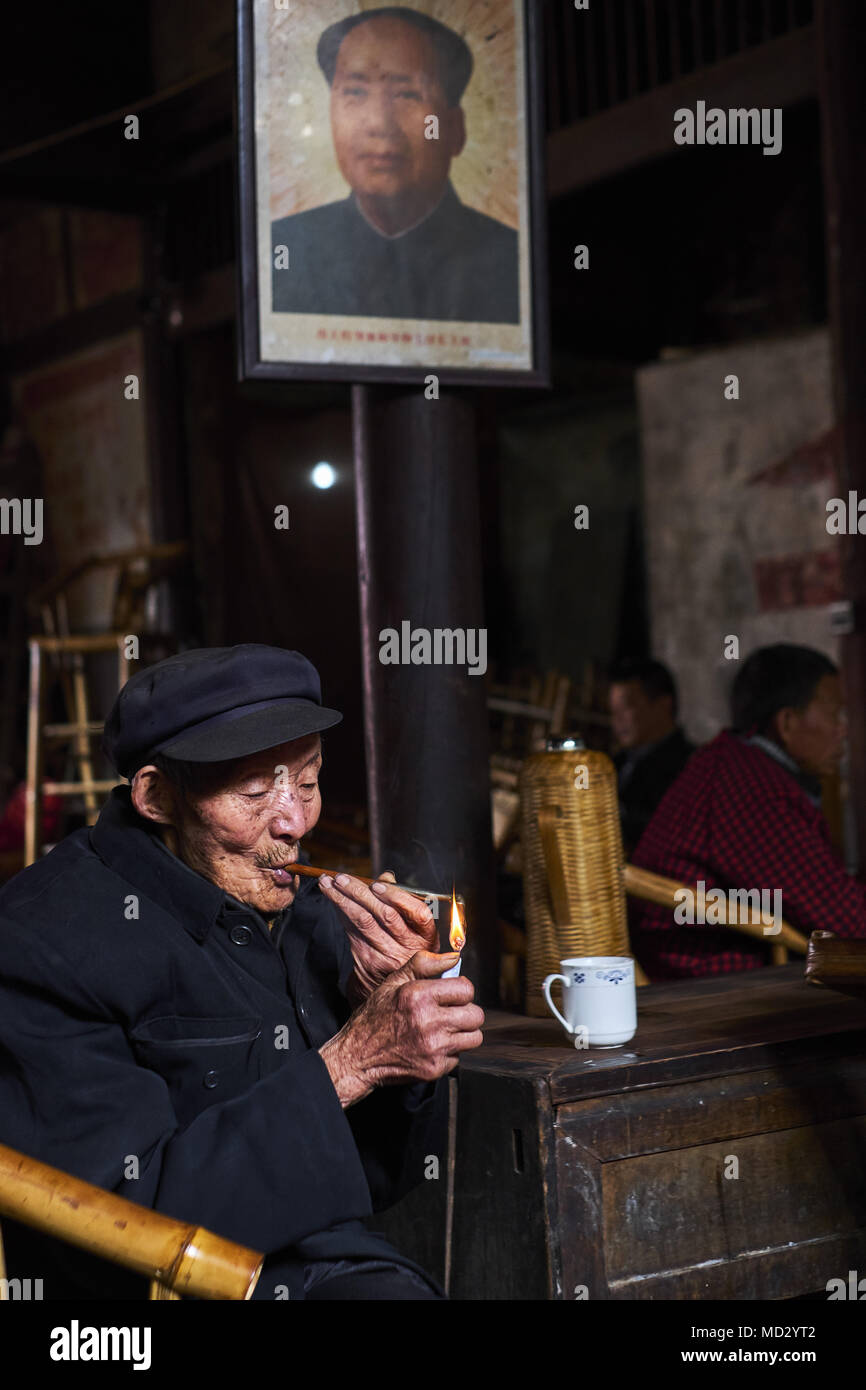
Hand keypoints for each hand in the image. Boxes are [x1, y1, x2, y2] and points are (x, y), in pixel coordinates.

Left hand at [319, 869, 438, 1002]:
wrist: (396, 986)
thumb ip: (402, 900)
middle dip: (359, 892)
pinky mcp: (367, 960)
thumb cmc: (408, 948)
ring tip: (327, 884)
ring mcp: (387, 955)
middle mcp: (409, 947)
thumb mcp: (416, 928)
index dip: (396, 896)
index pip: (417, 913)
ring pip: (363, 922)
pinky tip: (332, 900)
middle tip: (341, 878)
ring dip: (342, 900)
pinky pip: (351, 931)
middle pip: (384, 915)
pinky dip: (340, 912)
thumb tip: (387, 877)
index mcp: (426, 935)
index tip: (377, 883)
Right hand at [319, 950, 483, 1107]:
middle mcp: (429, 1022)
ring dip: (463, 1033)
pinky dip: (449, 1052)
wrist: (358, 1056)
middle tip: (452, 1013)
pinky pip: (458, 1057)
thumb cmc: (374, 1018)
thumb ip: (424, 964)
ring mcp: (433, 1048)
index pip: (466, 989)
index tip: (453, 994)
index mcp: (419, 996)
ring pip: (473, 1038)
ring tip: (446, 1029)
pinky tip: (432, 1046)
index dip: (461, 990)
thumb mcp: (393, 983)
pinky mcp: (434, 1068)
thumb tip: (453, 958)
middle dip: (466, 1011)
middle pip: (476, 1015)